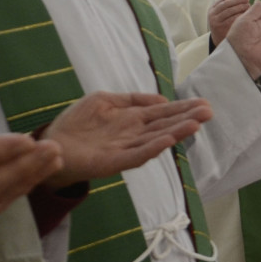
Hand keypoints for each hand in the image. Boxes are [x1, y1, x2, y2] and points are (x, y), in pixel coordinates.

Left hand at [37, 91, 212, 187]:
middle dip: (186, 118)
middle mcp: (134, 134)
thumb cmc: (77, 123)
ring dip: (176, 133)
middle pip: (165, 125)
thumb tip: (162, 100)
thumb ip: (132, 99)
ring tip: (195, 124)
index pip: (163, 113)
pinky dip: (152, 149)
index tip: (204, 104)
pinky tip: (167, 141)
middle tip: (209, 112)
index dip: (183, 108)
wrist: (52, 146)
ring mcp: (125, 148)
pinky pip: (136, 155)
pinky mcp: (113, 162)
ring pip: (156, 139)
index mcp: (133, 118)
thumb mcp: (104, 100)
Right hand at [208, 0, 250, 45]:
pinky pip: (230, 19)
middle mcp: (212, 14)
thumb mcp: (224, 14)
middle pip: (226, 4)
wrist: (219, 41)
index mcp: (212, 8)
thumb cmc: (225, 25)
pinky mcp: (219, 28)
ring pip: (228, 11)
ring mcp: (215, 21)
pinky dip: (238, 15)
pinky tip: (246, 14)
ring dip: (239, 7)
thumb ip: (230, 5)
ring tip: (248, 6)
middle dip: (237, 0)